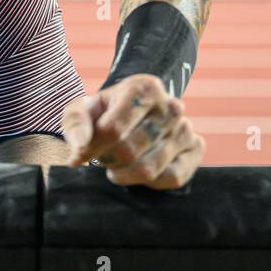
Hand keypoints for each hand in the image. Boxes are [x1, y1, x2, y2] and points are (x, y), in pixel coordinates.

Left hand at [61, 75, 204, 189]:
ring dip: (126, 174)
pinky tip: (140, 170)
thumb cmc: (105, 113)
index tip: (81, 154)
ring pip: (150, 168)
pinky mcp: (195, 148)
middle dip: (108, 161)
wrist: (134, 113)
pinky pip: (173, 177)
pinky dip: (152, 182)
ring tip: (118, 164)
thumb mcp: (83, 110)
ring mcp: (185, 126)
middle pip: (129, 151)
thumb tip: (79, 147)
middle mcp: (170, 104)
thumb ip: (75, 124)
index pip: (112, 129)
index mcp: (143, 87)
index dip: (92, 149)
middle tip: (103, 157)